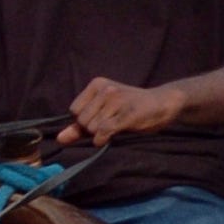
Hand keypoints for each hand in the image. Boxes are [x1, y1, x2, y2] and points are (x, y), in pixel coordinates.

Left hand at [60, 78, 185, 146]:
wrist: (164, 103)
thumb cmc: (131, 109)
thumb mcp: (104, 113)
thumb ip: (79, 126)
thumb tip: (59, 139)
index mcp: (97, 84)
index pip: (74, 111)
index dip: (84, 121)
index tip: (101, 119)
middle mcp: (105, 90)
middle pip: (82, 120)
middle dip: (93, 128)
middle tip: (111, 123)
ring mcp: (117, 100)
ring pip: (92, 127)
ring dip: (101, 133)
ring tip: (118, 125)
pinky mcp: (128, 114)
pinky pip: (104, 131)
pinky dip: (102, 139)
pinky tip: (110, 137)